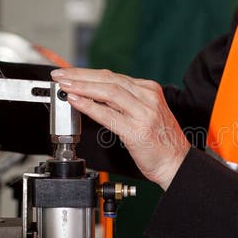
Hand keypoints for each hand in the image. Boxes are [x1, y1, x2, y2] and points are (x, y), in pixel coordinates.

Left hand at [51, 68, 189, 189]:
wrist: (177, 164)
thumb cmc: (160, 142)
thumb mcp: (145, 112)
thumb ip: (124, 102)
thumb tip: (94, 93)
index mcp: (149, 90)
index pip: (113, 76)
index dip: (87, 73)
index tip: (69, 73)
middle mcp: (148, 97)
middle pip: (108, 79)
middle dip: (80, 76)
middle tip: (59, 75)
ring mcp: (143, 113)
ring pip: (108, 92)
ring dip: (82, 87)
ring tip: (64, 86)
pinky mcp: (137, 131)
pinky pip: (108, 114)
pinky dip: (90, 106)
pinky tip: (76, 101)